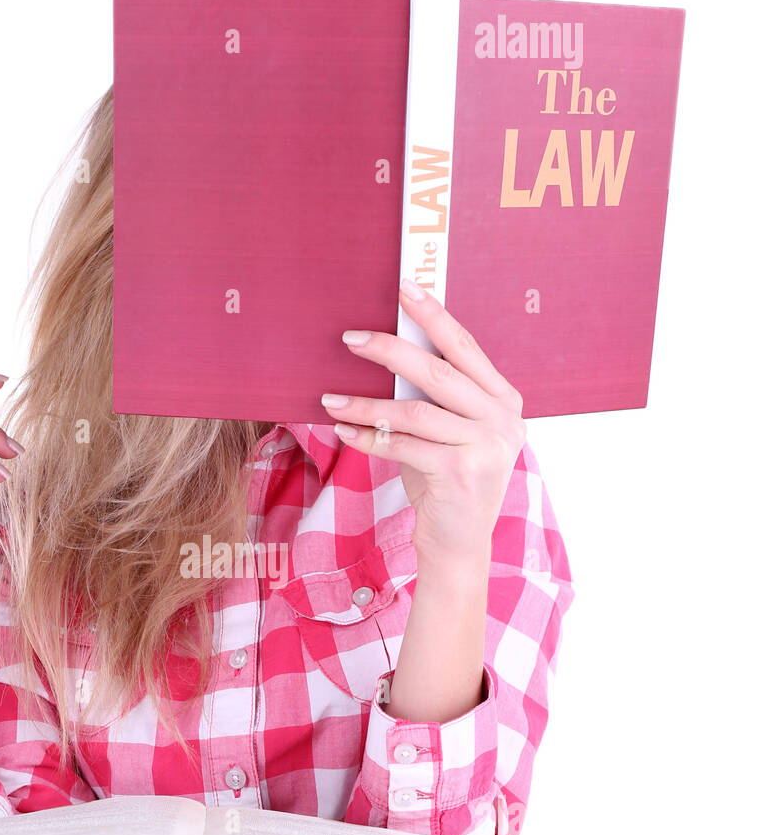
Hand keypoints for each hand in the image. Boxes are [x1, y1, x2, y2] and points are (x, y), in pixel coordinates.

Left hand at [322, 280, 525, 564]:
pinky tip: (343, 430)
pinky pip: (402, 446)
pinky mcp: (460, 475)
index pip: (465, 347)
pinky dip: (367, 437)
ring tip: (331, 398)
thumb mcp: (445, 433)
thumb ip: (431, 397)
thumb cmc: (444, 481)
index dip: (433, 315)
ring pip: (414, 412)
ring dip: (366, 404)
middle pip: (437, 371)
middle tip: (350, 338)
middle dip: (389, 350)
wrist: (457, 545)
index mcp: (504, 401)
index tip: (403, 288)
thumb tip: (386, 351)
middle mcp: (503, 421)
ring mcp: (486, 448)